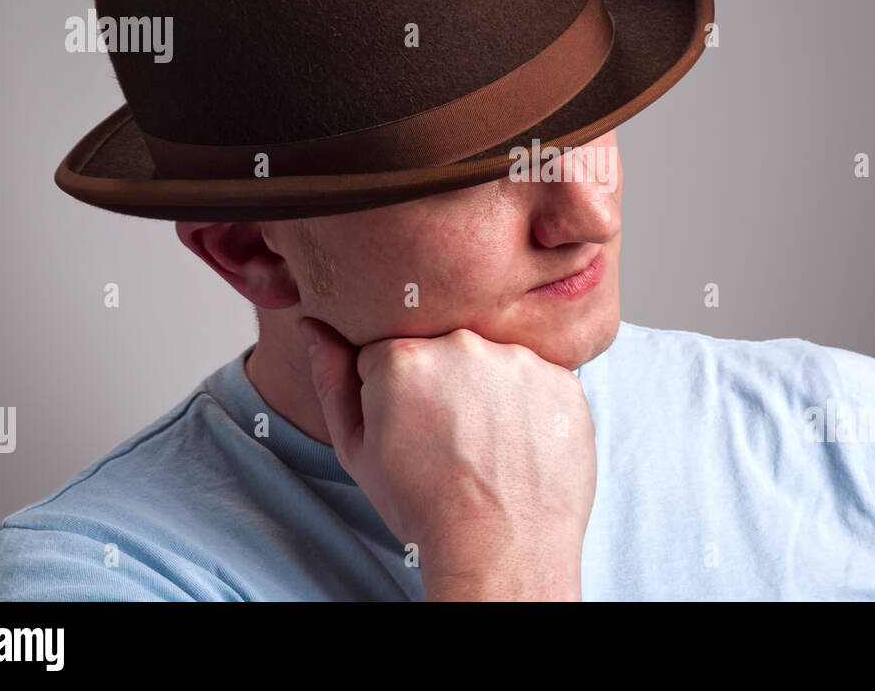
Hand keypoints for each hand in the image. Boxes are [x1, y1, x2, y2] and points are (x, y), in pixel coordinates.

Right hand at [300, 319, 596, 600]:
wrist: (501, 549)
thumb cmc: (424, 506)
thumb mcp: (356, 449)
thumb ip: (331, 378)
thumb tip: (313, 325)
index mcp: (403, 356)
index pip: (390, 352)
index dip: (394, 392)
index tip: (408, 427)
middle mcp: (463, 345)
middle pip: (444, 348)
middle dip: (442, 384)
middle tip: (449, 440)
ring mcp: (518, 360)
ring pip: (493, 360)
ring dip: (488, 390)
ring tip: (486, 445)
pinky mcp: (562, 379)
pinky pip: (538, 378)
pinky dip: (530, 405)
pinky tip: (519, 444)